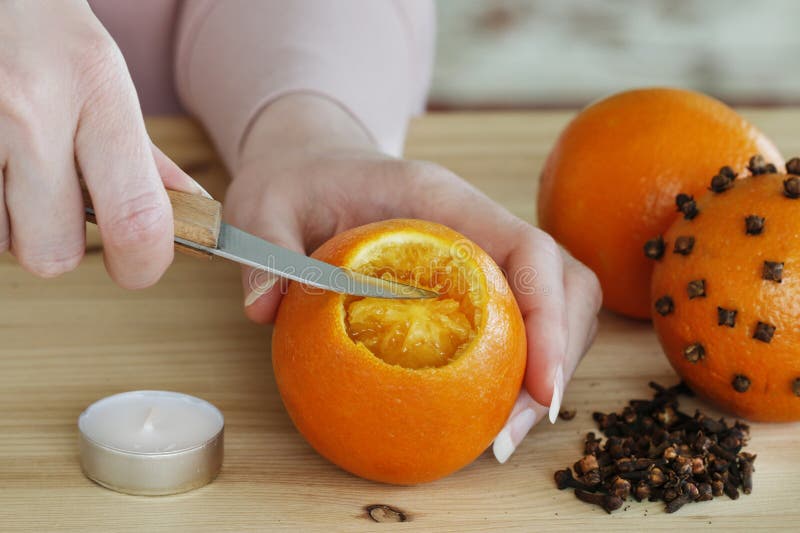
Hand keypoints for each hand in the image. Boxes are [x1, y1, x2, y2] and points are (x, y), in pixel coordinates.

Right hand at [0, 1, 207, 286]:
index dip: (143, 264)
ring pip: (0, 243)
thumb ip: (145, 158)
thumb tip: (192, 216)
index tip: (139, 264)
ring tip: (16, 170)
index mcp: (97, 93)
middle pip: (53, 253)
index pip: (137, 220)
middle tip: (59, 204)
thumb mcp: (106, 79)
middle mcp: (31, 110)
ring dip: (13, 223)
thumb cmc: (47, 36)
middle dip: (60, 242)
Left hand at [227, 94, 601, 462]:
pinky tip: (486, 411)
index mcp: (441, 199)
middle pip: (564, 281)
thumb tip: (267, 310)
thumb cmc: (297, 180)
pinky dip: (519, 367)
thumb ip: (266, 244)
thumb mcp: (264, 202)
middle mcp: (477, 224)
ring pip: (555, 304)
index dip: (549, 315)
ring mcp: (480, 253)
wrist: (313, 166)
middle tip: (515, 429)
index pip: (526, 248)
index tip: (542, 386)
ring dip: (548, 369)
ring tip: (505, 434)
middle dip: (560, 356)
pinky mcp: (472, 282)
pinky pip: (518, 322)